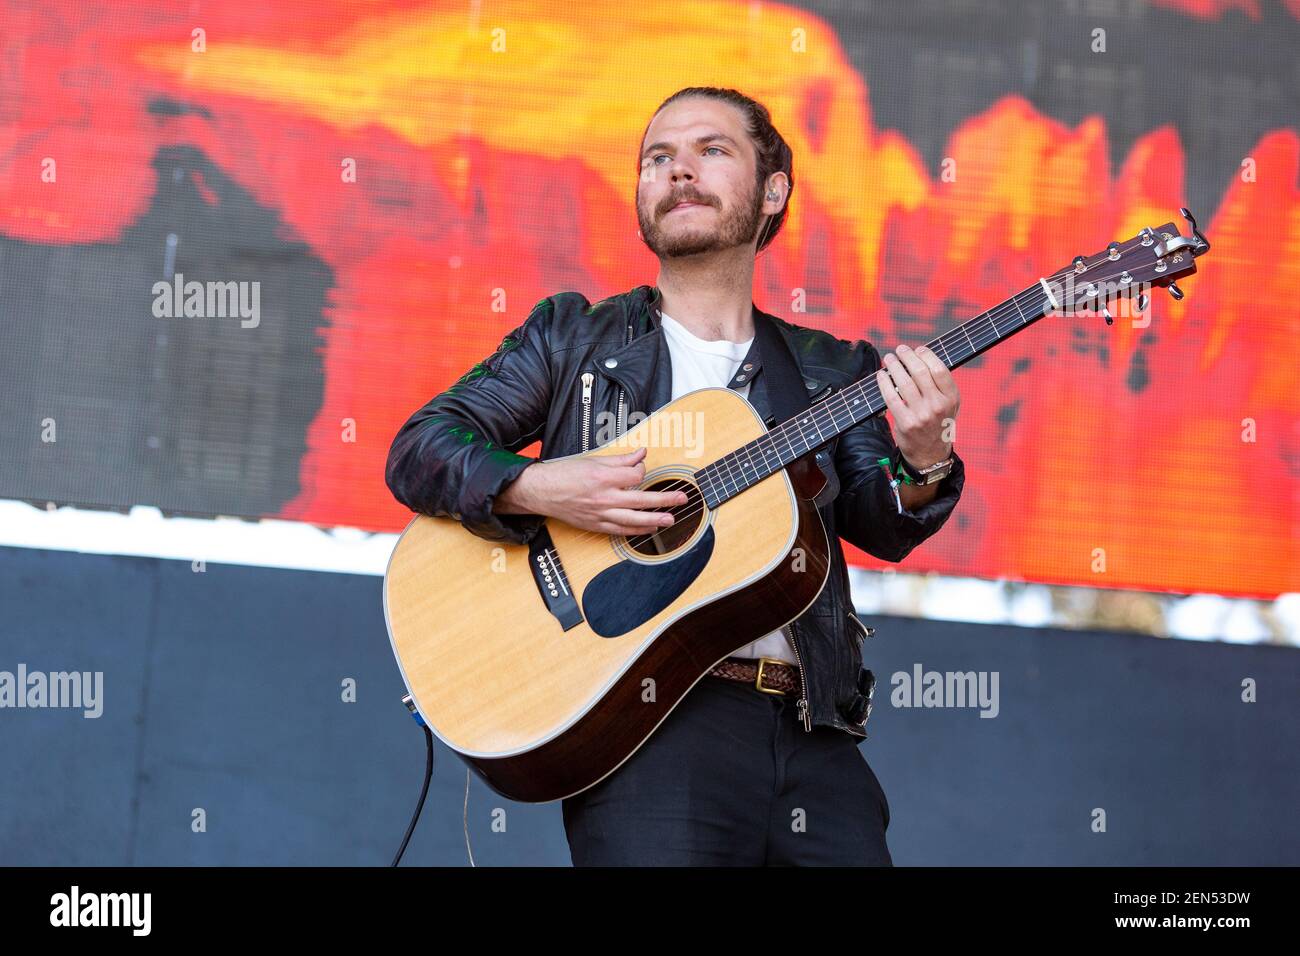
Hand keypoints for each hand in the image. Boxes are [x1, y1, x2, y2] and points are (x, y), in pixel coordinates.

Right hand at [495, 446, 688, 535]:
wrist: (540, 491)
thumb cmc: (563, 474)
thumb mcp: (592, 460)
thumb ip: (620, 459)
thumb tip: (641, 453)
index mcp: (603, 477)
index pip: (635, 475)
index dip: (642, 469)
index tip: (641, 467)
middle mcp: (604, 497)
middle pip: (641, 499)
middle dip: (664, 499)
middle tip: (682, 498)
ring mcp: (600, 514)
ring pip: (634, 520)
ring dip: (655, 520)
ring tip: (670, 519)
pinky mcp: (596, 525)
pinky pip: (621, 530)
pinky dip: (636, 530)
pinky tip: (649, 529)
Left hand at [875, 344, 959, 467]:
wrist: (930, 454)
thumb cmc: (937, 423)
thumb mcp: (949, 405)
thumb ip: (940, 384)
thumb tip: (921, 357)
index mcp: (951, 398)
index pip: (939, 369)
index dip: (927, 355)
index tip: (918, 349)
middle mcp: (938, 406)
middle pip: (920, 372)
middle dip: (908, 356)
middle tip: (900, 349)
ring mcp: (921, 415)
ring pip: (904, 382)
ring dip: (894, 366)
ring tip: (889, 359)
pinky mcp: (905, 422)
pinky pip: (891, 397)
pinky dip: (884, 383)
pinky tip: (882, 375)